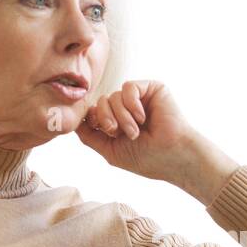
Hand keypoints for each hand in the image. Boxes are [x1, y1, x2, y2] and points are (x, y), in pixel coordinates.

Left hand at [77, 80, 237, 203]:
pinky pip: (128, 87)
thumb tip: (73, 121)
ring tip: (136, 131)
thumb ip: (89, 136)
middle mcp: (127, 109)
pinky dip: (131, 104)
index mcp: (117, 123)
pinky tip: (142, 117)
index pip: (93, 112)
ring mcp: (139, 98)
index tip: (105, 131)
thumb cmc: (147, 159)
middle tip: (119, 133)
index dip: (92, 119)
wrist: (173, 156)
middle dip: (105, 119)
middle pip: (100, 102)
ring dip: (121, 116)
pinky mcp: (151, 89)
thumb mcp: (110, 151)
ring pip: (112, 96)